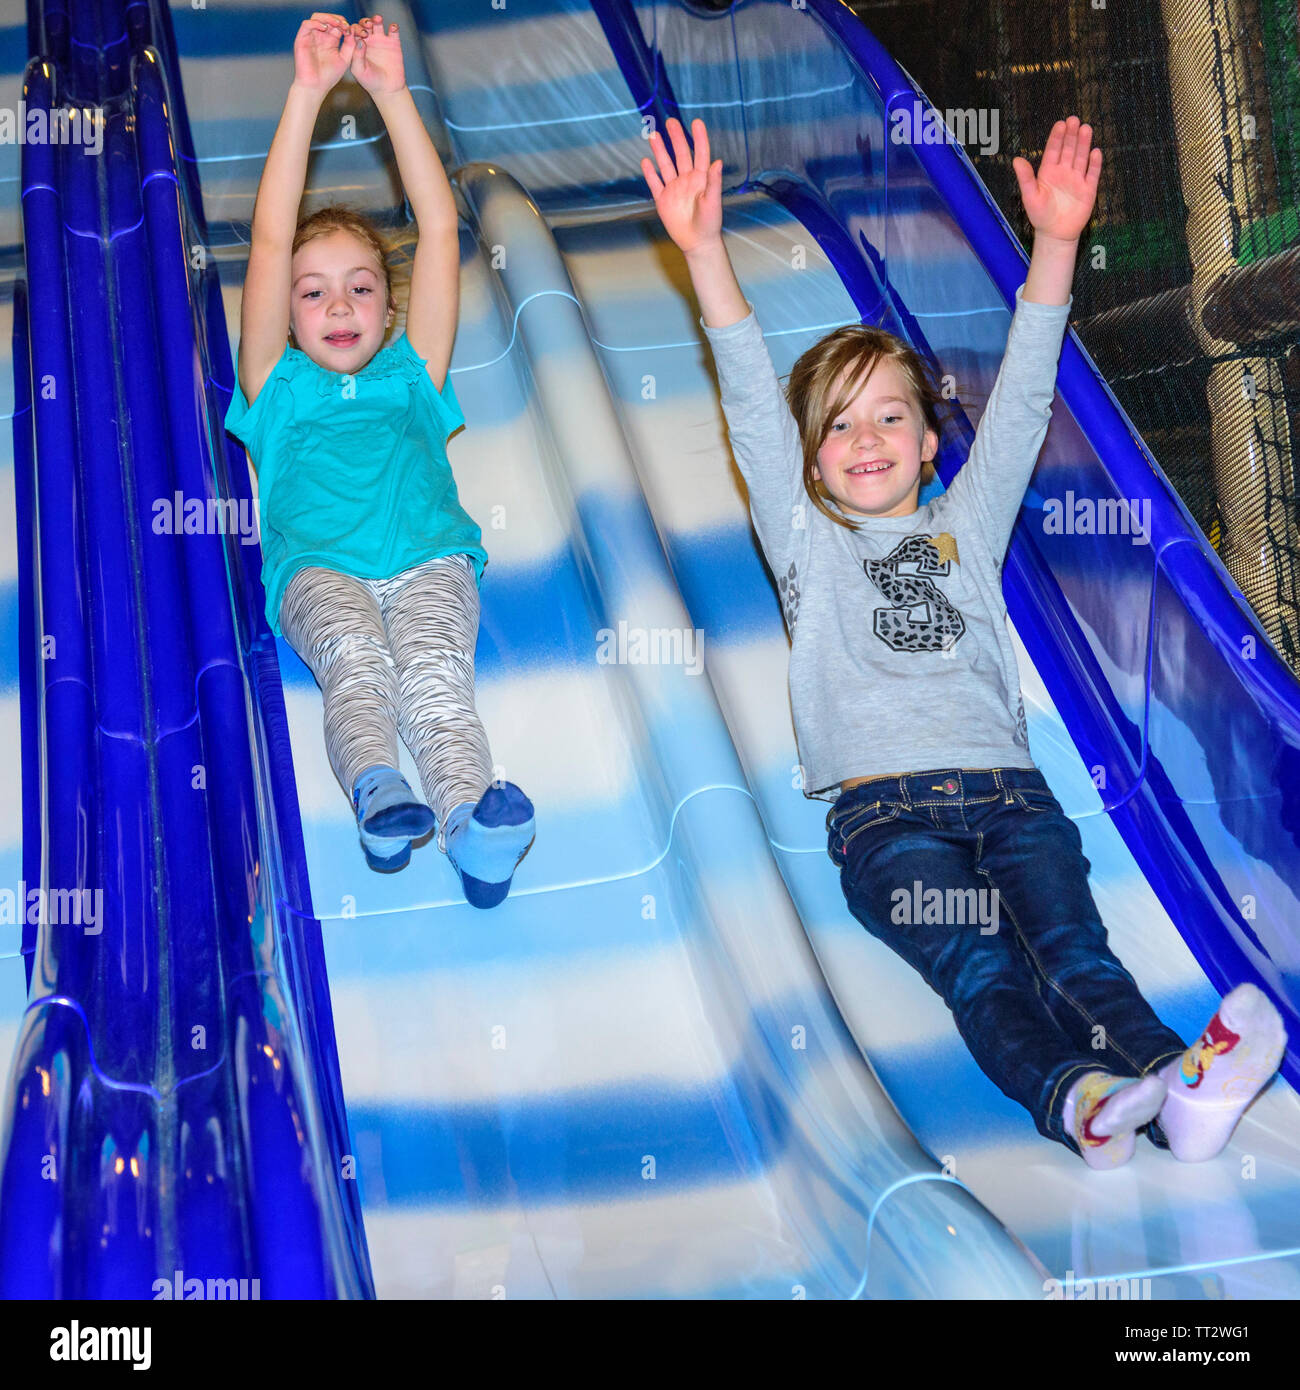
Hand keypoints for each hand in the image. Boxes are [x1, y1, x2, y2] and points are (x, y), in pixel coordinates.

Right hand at [293, 13, 355, 93]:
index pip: (337, 25)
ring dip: (327, 18)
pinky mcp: (302, 39)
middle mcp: (320, 37)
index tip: (351, 29)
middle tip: (344, 24)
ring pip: (317, 18)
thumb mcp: (345, 60)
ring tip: (336, 24)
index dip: (344, 24)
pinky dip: (316, 23)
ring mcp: (310, 37)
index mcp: (330, 41)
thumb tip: (354, 31)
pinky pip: (307, 24)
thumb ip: (350, 46)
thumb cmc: (329, 76)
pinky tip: (325, 28)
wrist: (315, 87)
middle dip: (337, 19)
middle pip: (327, 18)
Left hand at [349, 14, 405, 94]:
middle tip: (367, 26)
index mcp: (357, 45)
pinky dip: (394, 27)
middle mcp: (369, 40)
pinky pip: (393, 31)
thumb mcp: (359, 71)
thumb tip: (360, 41)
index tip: (358, 34)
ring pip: (377, 24)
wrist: (387, 90)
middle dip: (365, 22)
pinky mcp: (394, 44)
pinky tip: (393, 28)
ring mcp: (381, 41)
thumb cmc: (370, 82)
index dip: (355, 29)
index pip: (354, 31)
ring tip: (378, 20)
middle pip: (365, 24)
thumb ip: (357, 56)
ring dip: (377, 19)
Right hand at [641, 117, 722, 256]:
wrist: (697, 243)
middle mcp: (687, 180)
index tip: (696, 122)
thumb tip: (717, 162)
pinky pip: (655, 184)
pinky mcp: (663, 200)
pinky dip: (650, 173)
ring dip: (660, 150)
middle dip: (676, 138)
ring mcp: (674, 189)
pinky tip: (646, 162)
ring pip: (666, 165)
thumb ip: (714, 182)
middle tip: (671, 122)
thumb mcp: (713, 202)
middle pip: (680, 154)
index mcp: (700, 178)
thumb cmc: (710, 224)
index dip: (699, 138)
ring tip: (654, 135)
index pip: (700, 153)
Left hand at [1012, 117, 1100, 242]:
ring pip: (1081, 158)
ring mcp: (1077, 179)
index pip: (1053, 151)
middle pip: (1069, 150)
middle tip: (1074, 120)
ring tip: (1085, 129)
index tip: (1060, 124)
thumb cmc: (1040, 216)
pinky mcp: (1088, 189)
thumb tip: (1016, 159)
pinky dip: (1094, 164)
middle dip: (1071, 136)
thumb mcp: (1030, 196)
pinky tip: (1095, 152)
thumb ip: (1025, 178)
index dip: (1057, 137)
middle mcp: (1063, 172)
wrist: (1056, 234)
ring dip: (1083, 144)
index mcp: (1048, 172)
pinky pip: (1092, 174)